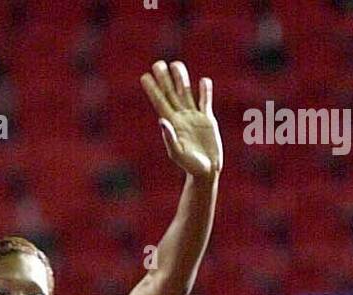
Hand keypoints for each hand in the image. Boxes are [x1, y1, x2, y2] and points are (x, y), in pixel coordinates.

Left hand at [141, 60, 222, 180]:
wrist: (206, 172)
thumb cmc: (189, 166)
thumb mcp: (177, 153)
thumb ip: (169, 137)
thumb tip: (162, 120)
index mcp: (172, 124)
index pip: (160, 102)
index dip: (153, 89)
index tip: (144, 76)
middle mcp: (181, 118)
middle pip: (171, 93)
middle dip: (165, 79)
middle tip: (157, 63)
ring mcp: (194, 117)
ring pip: (187, 93)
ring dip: (182, 79)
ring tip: (176, 64)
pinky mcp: (208, 120)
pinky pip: (205, 101)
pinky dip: (205, 91)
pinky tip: (203, 81)